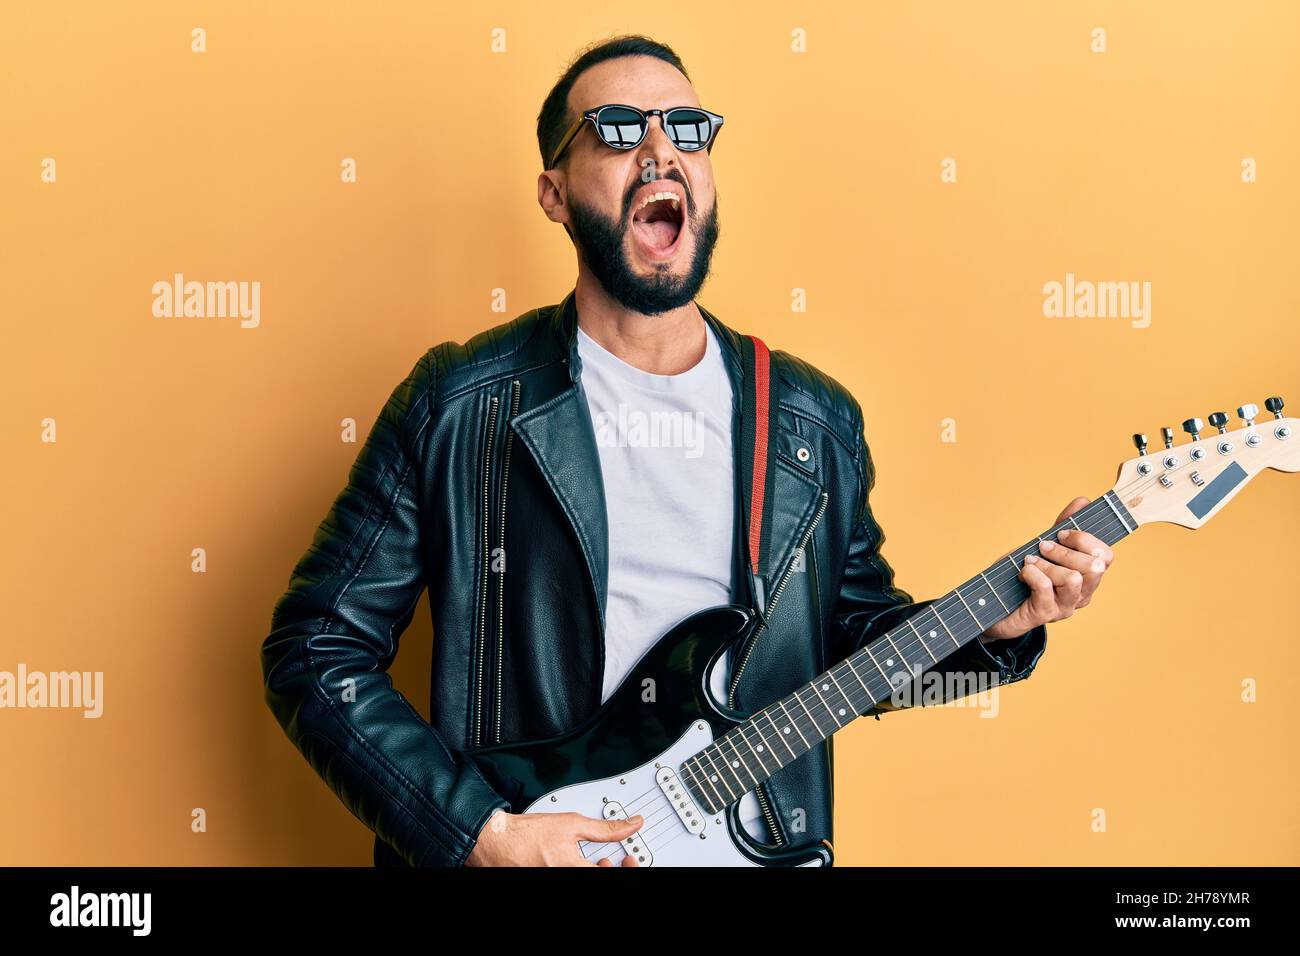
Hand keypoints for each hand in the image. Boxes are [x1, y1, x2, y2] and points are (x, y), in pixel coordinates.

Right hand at [465, 809, 643, 865]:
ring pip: (585, 877)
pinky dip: (578, 870)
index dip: (624, 866)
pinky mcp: (548, 881)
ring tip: (589, 861)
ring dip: (593, 871)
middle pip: (598, 876)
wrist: (498, 842)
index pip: (609, 872)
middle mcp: (565, 878)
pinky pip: (571, 878)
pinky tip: (575, 864)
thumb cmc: (527, 834)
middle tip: (608, 859)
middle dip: (609, 869)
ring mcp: (556, 882)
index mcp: (575, 869)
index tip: (627, 859)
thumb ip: (605, 828)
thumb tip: (632, 825)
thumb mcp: (572, 823)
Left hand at [980, 496, 1114, 641]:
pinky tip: (1023, 573)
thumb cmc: (1021, 576)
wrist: (992, 606)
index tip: (1061, 533)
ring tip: (1031, 562)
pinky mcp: (1045, 614)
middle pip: (1094, 566)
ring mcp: (1065, 606)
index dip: (1086, 539)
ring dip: (1048, 564)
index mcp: (1086, 577)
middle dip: (1065, 550)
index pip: (1106, 556)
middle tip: (1042, 547)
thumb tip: (1083, 501)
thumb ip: (1064, 526)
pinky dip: (1033, 574)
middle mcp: (1082, 594)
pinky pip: (1046, 587)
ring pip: (1073, 578)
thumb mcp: (1043, 547)